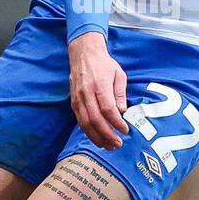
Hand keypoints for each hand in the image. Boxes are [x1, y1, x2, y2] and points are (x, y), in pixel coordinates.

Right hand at [68, 30, 128, 149]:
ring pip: (85, 123)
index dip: (116, 123)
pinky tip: (96, 138)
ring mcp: (78, 98)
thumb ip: (120, 94)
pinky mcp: (73, 102)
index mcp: (100, 85)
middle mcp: (87, 93)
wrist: (84, 53)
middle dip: (107, 135)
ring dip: (96, 137)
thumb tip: (122, 112)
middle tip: (117, 144)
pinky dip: (88, 131)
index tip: (125, 130)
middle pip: (96, 119)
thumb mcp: (119, 75)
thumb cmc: (104, 64)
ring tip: (107, 146)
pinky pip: (80, 120)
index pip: (108, 109)